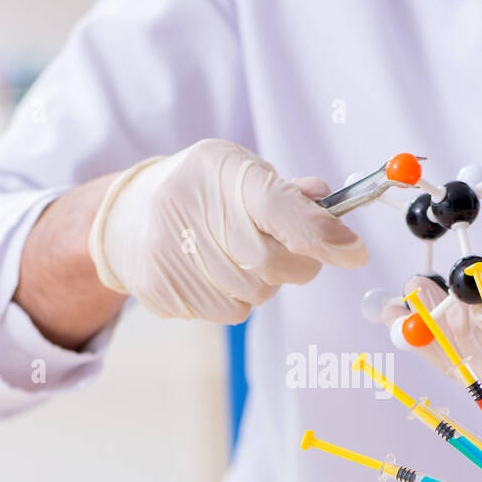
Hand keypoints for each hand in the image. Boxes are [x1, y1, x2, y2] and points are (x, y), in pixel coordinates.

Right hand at [88, 139, 366, 322]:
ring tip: (236, 255)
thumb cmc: (202, 190)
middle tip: (292, 252)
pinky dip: (236, 298)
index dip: (325, 235)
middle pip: (274, 263)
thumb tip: (328, 205)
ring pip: (255, 294)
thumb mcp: (239, 171)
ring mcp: (170, 254)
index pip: (282, 209)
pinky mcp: (163, 290)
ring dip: (263, 282)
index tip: (356, 252)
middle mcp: (190, 209)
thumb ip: (285, 192)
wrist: (125, 216)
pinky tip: (214, 273)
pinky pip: (230, 311)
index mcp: (219, 170)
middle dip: (298, 264)